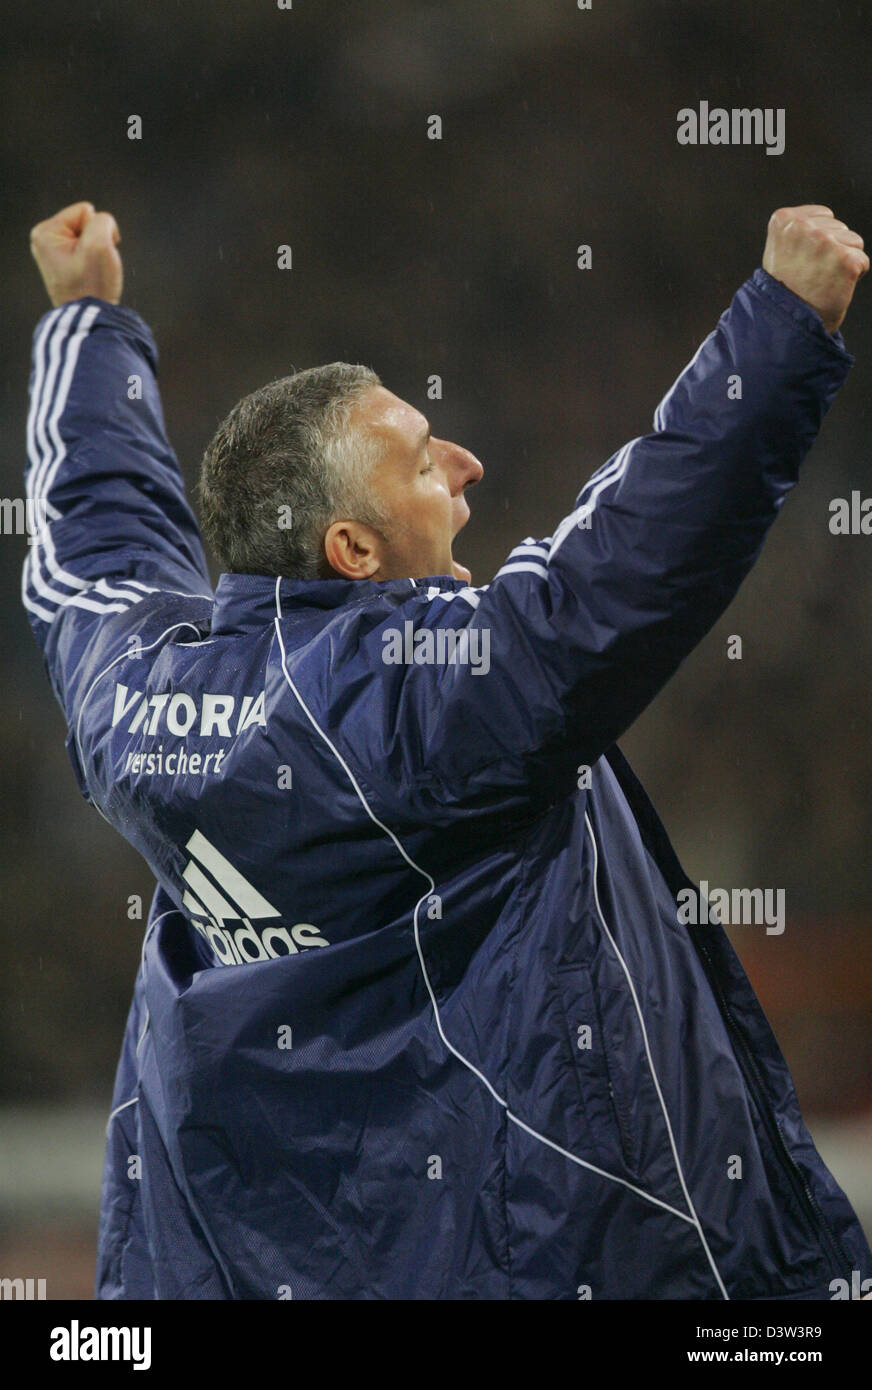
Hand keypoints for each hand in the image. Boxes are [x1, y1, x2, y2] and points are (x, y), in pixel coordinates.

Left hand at [30, 201, 122, 307]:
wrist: (91, 317)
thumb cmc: (93, 284)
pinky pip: (87, 250)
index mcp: (45, 232)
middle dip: (96, 241)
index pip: (85, 211)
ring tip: (91, 272)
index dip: (98, 231)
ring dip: (97, 252)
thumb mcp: (100, 243)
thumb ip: (103, 220)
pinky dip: (94, 261)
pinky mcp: (63, 263)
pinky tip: (89, 276)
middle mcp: (44, 239)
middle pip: (86, 222)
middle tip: (92, 266)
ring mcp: (53, 252)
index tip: (93, 256)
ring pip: (89, 236)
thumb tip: (103, 224)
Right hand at [762, 204, 867, 333]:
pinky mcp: (845, 260)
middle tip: (809, 275)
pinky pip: (862, 260)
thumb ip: (798, 231)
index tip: (799, 261)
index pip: (823, 216)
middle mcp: (804, 227)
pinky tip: (833, 287)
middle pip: (839, 227)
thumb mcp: (779, 250)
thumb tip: (824, 220)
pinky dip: (853, 276)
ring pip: (854, 241)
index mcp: (784, 220)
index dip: (816, 241)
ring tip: (820, 281)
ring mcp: (825, 242)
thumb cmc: (785, 291)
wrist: (787, 325)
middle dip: (831, 250)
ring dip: (842, 262)